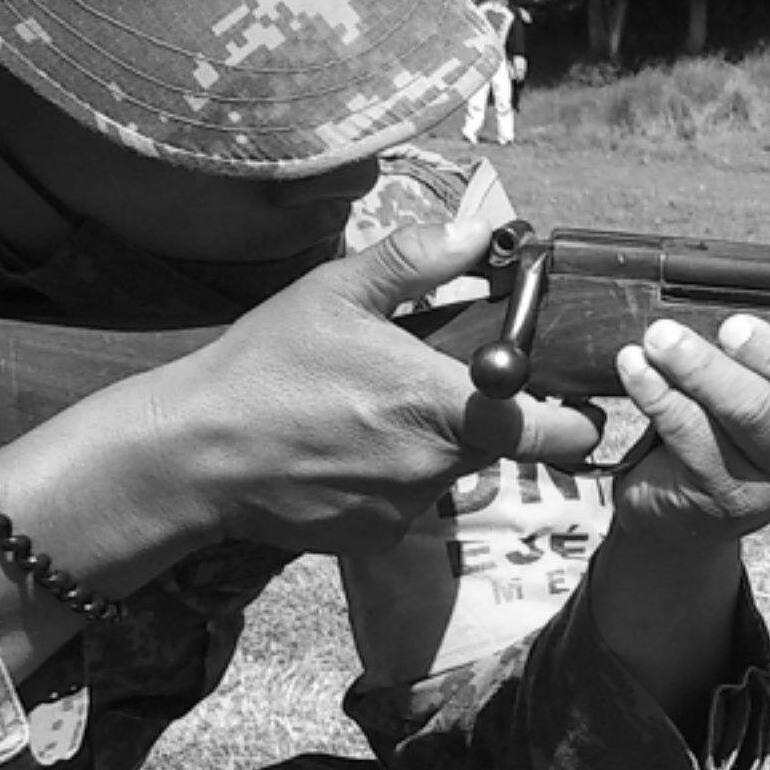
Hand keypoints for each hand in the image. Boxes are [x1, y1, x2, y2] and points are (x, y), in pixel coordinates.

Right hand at [0, 216, 606, 598]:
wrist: (193, 455)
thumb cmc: (265, 366)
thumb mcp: (335, 292)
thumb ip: (416, 260)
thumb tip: (482, 232)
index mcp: (440, 403)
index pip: (557, 432)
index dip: (576, 418)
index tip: (572, 398)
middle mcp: (434, 466)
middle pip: (501, 447)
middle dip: (485, 418)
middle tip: (436, 383)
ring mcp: (406, 510)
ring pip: (450, 473)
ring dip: (431, 446)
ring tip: (366, 412)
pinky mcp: (376, 538)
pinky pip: (407, 503)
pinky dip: (390, 479)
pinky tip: (341, 451)